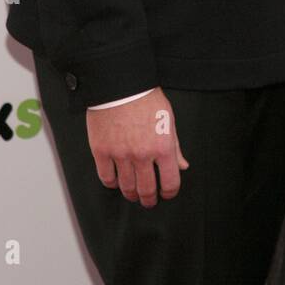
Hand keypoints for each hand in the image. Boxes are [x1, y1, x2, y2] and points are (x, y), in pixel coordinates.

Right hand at [86, 88, 188, 207]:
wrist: (120, 84)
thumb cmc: (146, 98)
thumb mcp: (168, 120)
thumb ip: (175, 147)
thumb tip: (182, 166)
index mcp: (163, 147)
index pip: (170, 182)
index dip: (169, 192)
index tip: (166, 194)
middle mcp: (142, 155)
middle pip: (146, 190)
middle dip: (149, 199)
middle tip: (148, 200)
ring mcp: (121, 155)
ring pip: (126, 187)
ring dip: (131, 194)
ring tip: (133, 193)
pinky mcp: (101, 151)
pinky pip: (106, 178)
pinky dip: (112, 183)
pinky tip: (116, 180)